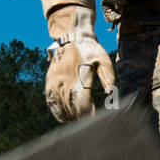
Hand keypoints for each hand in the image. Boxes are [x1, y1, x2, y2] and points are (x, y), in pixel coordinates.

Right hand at [44, 4, 115, 121]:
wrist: (71, 37)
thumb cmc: (91, 50)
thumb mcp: (103, 59)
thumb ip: (108, 76)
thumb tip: (110, 92)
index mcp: (81, 77)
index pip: (83, 103)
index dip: (88, 114)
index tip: (94, 119)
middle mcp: (67, 81)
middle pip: (71, 107)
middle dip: (79, 117)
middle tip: (86, 122)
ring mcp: (56, 82)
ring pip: (60, 106)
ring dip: (69, 116)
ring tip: (76, 122)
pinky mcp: (50, 81)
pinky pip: (50, 100)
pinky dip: (56, 111)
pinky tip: (63, 118)